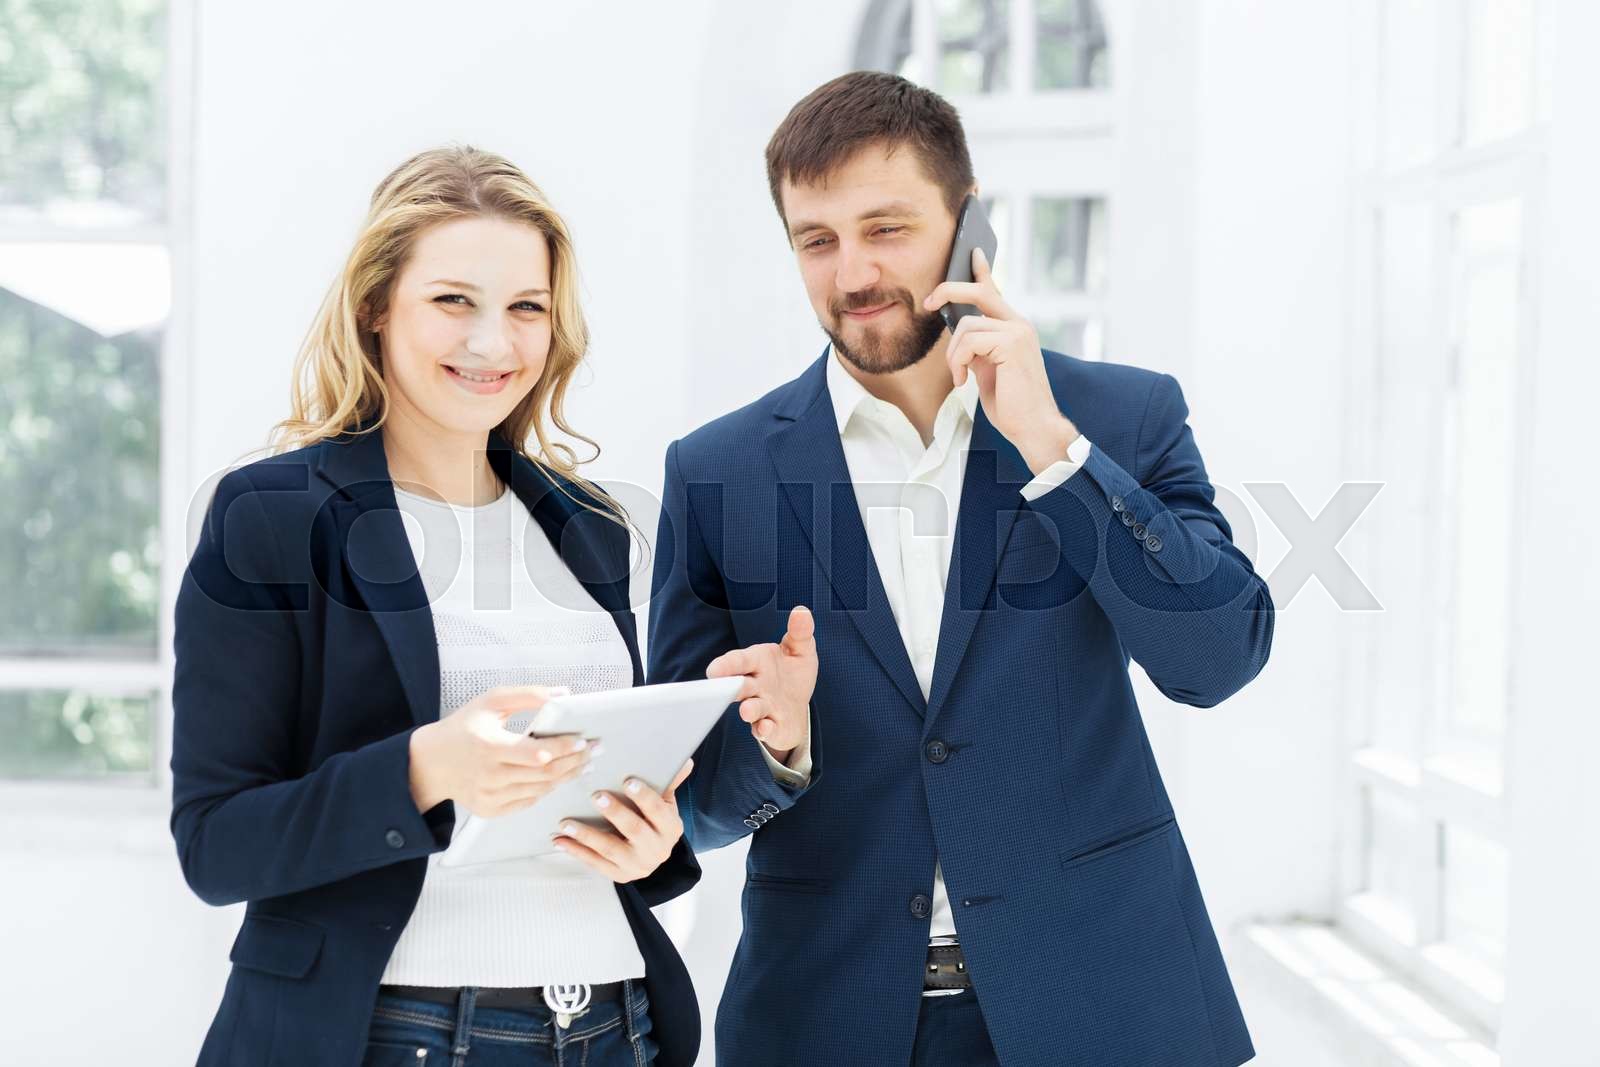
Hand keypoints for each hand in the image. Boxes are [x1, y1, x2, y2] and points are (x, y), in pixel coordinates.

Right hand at [408, 684, 592, 818]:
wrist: (431, 763)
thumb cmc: (464, 727)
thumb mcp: (490, 701)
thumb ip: (527, 695)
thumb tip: (564, 694)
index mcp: (489, 747)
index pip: (536, 752)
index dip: (564, 747)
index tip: (584, 740)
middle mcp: (490, 776)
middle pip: (544, 773)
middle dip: (575, 762)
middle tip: (595, 750)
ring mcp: (491, 797)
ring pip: (541, 789)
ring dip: (566, 776)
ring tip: (584, 762)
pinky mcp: (491, 810)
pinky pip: (529, 800)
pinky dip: (547, 788)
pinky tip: (561, 776)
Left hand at [551, 759, 693, 881]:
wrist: (653, 853)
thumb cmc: (655, 820)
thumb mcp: (665, 802)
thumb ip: (668, 782)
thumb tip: (684, 760)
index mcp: (671, 828)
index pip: (658, 810)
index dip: (644, 796)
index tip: (628, 781)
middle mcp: (658, 850)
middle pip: (635, 830)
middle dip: (615, 813)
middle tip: (596, 795)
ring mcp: (638, 866)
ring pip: (610, 850)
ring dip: (586, 836)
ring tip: (566, 823)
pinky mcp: (620, 876)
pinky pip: (595, 863)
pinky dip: (576, 851)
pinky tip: (560, 840)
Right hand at [705, 605, 816, 762]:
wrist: (797, 708)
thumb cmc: (791, 674)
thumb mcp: (801, 650)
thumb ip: (800, 632)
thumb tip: (801, 611)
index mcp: (757, 662)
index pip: (739, 661)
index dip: (726, 665)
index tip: (714, 670)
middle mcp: (755, 685)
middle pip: (739, 685)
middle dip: (730, 686)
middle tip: (720, 686)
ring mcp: (762, 707)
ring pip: (751, 708)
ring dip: (748, 709)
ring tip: (746, 710)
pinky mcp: (771, 726)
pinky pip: (765, 729)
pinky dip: (763, 729)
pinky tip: (764, 727)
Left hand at [922, 247, 1079, 474]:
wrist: (1033, 427)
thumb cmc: (1011, 404)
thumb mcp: (987, 370)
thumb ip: (977, 348)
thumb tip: (957, 332)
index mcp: (1014, 328)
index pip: (995, 292)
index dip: (982, 272)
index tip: (974, 252)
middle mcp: (1019, 324)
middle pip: (979, 292)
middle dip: (950, 291)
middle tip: (929, 302)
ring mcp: (1018, 332)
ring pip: (966, 326)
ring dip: (953, 355)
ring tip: (959, 377)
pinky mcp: (1011, 344)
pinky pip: (969, 341)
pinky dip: (958, 363)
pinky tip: (964, 382)